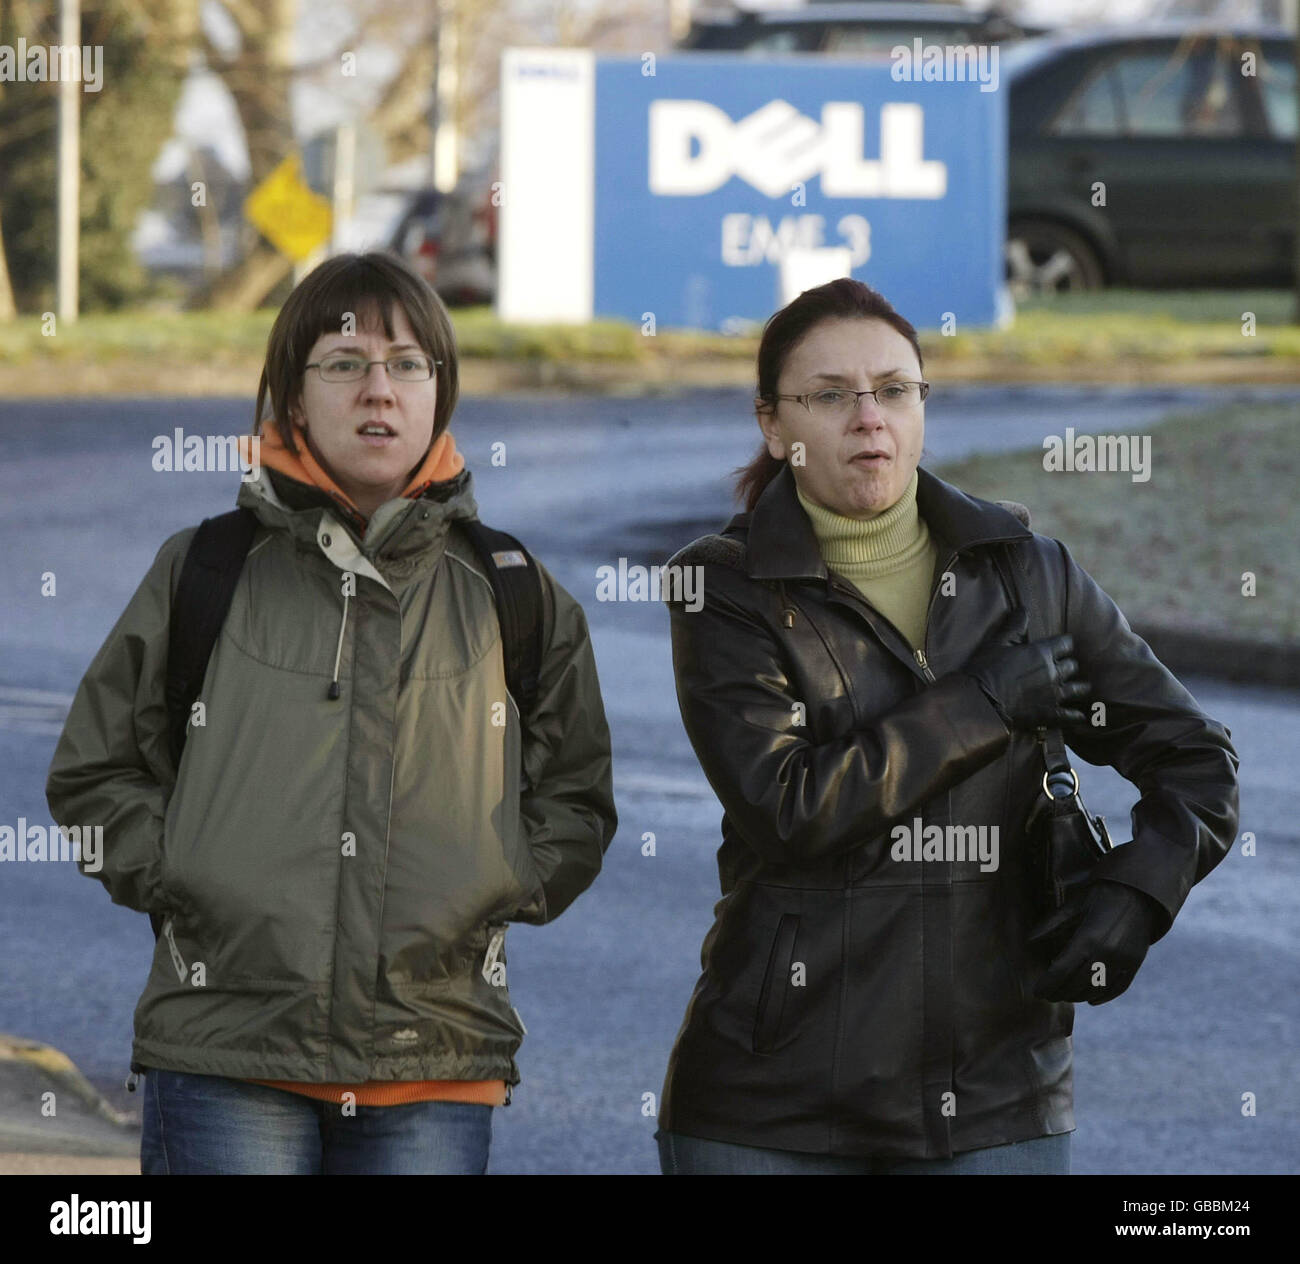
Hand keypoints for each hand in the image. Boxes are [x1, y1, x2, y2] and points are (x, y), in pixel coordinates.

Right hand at [962, 609, 1090, 730]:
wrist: (981, 702)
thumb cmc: (985, 669)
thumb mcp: (996, 643)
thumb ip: (1013, 626)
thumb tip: (1024, 609)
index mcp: (1041, 653)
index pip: (1065, 643)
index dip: (1064, 643)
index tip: (1063, 645)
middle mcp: (1053, 672)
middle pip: (1072, 666)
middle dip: (1069, 665)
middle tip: (1067, 666)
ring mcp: (1054, 695)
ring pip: (1077, 689)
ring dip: (1079, 687)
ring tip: (1082, 688)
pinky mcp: (1050, 714)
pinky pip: (1071, 715)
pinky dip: (1076, 715)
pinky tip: (1080, 716)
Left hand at [1030, 880, 1161, 1004]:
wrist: (1139, 893)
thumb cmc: (1100, 895)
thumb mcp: (1074, 905)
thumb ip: (1052, 924)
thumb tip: (1029, 940)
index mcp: (1087, 938)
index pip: (1061, 971)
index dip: (1047, 984)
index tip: (1036, 992)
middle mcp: (1105, 954)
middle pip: (1077, 984)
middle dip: (1060, 993)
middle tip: (1048, 995)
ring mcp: (1122, 961)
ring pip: (1096, 990)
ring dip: (1079, 996)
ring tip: (1066, 995)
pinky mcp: (1134, 964)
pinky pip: (1117, 989)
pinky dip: (1103, 996)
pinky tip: (1091, 1000)